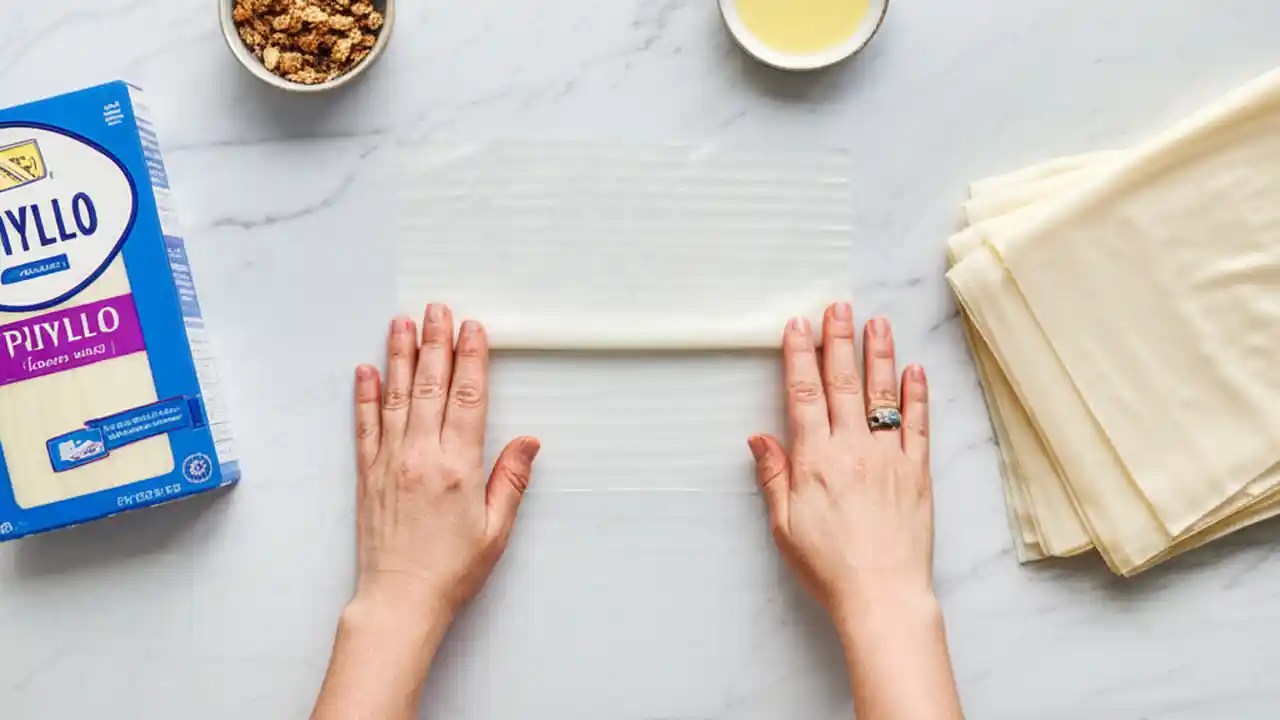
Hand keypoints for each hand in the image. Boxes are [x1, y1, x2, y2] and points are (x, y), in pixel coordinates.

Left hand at [352, 305, 539, 621]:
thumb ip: (510, 480)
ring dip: (400, 356)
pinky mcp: (367, 475)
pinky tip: (366, 370)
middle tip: (437, 310)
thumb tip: (528, 441)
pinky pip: (364, 426)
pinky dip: (365, 395)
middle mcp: (421, 457)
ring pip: (397, 397)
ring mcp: (389, 462)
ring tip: (403, 323)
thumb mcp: (496, 530)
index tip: (473, 329)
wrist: (399, 601)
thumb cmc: (450, 571)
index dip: (471, 359)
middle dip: (436, 343)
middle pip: (431, 386)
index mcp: (458, 468)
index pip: (467, 398)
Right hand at [748, 303, 933, 622]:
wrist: (881, 595)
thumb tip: (760, 437)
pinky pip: (918, 424)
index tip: (799, 326)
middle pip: (843, 383)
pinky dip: (916, 395)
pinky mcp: (917, 472)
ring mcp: (888, 457)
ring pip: (882, 394)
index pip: (804, 394)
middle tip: (838, 308)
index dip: (800, 356)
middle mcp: (852, 449)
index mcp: (815, 460)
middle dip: (839, 341)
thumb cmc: (829, 566)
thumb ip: (774, 475)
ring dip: (879, 355)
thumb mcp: (784, 525)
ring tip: (877, 322)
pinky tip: (914, 370)